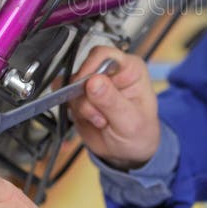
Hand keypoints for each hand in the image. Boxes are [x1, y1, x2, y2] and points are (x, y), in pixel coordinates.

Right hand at [70, 46, 160, 169]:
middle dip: (86, 95)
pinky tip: (89, 120)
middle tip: (99, 113)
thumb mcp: (130, 120)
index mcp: (130, 69)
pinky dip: (73, 111)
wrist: (130, 152)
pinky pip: (66, 98)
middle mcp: (111, 73)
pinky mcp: (81, 98)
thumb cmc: (140, 133)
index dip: (92, 68)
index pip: (104, 55)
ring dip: (83, 108)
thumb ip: (111, 100)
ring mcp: (94, 85)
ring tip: (101, 120)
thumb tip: (94, 81)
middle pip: (84, 70)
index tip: (88, 87)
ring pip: (72, 86)